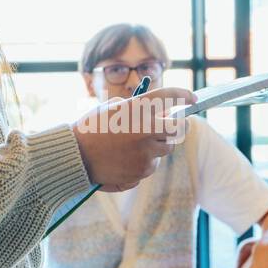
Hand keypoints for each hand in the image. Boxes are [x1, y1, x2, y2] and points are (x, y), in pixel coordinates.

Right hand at [71, 86, 194, 191]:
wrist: (74, 155)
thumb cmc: (91, 128)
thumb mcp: (113, 110)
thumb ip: (138, 110)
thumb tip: (159, 114)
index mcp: (137, 110)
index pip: (169, 96)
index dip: (184, 95)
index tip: (192, 98)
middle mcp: (146, 130)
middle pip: (177, 129)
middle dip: (174, 127)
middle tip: (165, 127)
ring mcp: (146, 153)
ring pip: (165, 149)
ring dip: (156, 146)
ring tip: (132, 146)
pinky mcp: (142, 171)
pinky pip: (151, 165)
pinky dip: (144, 162)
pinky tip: (125, 159)